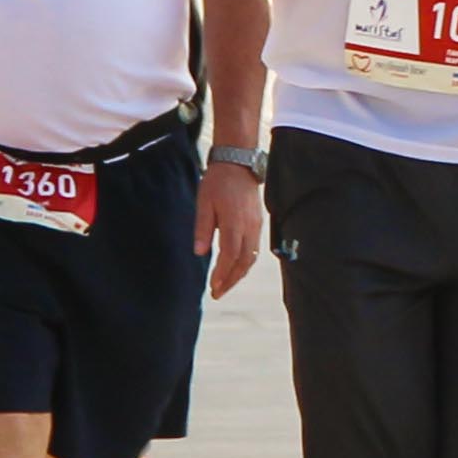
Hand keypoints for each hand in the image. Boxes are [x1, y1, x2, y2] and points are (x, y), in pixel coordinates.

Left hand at [199, 163, 266, 295]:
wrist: (238, 163)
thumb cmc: (218, 182)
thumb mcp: (204, 203)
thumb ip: (202, 228)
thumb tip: (199, 253)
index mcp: (234, 222)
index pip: (230, 255)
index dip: (222, 274)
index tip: (213, 287)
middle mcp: (249, 227)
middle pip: (244, 262)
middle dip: (231, 280)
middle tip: (217, 293)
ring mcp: (256, 225)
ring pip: (251, 258)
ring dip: (239, 274)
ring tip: (225, 285)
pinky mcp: (258, 223)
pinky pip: (254, 249)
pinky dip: (245, 263)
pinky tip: (235, 268)